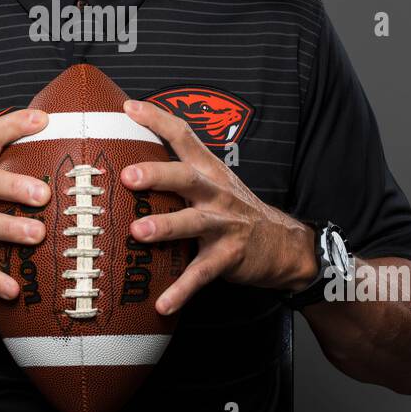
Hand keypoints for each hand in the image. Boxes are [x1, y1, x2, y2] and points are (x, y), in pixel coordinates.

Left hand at [119, 99, 317, 314]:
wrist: (284, 244)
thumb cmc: (234, 211)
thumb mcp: (212, 184)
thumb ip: (177, 173)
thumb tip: (126, 161)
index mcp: (209, 171)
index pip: (183, 136)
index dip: (157, 119)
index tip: (128, 107)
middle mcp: (216, 193)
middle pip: (186, 177)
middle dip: (157, 174)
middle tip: (127, 176)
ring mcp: (224, 225)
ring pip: (193, 223)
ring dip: (166, 226)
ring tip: (138, 233)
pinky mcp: (229, 257)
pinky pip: (201, 274)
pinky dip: (181, 290)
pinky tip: (162, 304)